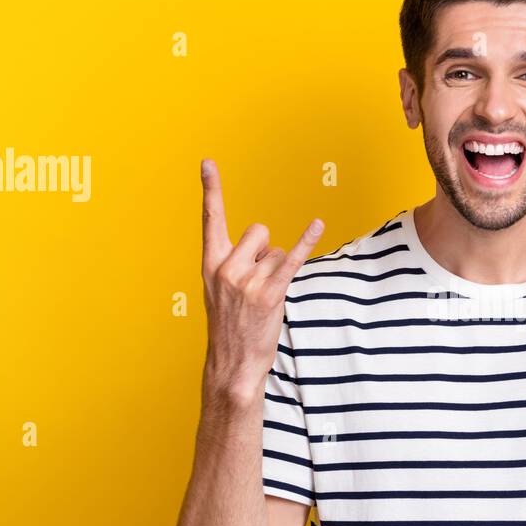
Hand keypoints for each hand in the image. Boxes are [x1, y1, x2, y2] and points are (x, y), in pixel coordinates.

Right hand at [199, 158, 323, 409]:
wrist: (232, 363)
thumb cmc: (230, 325)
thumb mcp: (219, 290)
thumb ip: (233, 261)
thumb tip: (264, 243)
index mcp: (210, 264)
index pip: (210, 219)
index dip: (210, 189)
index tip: (208, 162)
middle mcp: (226, 268)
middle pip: (259, 230)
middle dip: (265, 248)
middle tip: (258, 280)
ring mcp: (247, 281)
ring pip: (276, 252)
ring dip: (277, 270)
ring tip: (264, 297)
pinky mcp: (270, 294)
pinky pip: (292, 259)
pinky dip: (306, 240)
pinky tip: (317, 224)